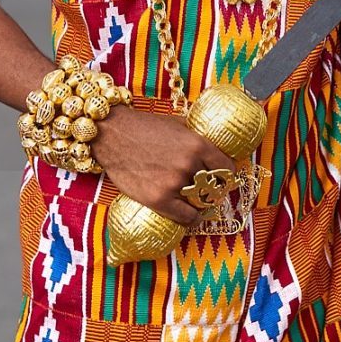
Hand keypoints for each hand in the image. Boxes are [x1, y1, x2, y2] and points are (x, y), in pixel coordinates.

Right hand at [89, 104, 238, 227]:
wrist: (113, 135)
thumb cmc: (144, 126)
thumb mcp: (176, 123)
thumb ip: (195, 135)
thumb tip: (212, 144)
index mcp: (197, 144)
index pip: (227, 168)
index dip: (227, 174)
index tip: (224, 178)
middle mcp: (188, 165)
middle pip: (213, 186)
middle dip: (213, 189)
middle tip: (209, 191)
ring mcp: (173, 184)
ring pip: (200, 202)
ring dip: (200, 203)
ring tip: (197, 201)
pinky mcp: (158, 200)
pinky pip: (186, 217)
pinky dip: (191, 218)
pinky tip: (191, 215)